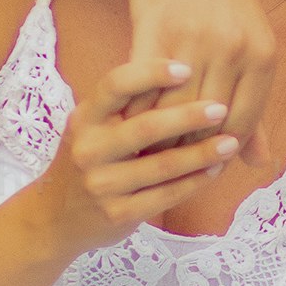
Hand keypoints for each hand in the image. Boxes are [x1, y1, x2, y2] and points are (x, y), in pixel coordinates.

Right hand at [39, 54, 236, 250]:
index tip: (186, 67)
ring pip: (163, 165)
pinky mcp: (118, 214)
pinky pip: (166, 195)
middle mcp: (89, 149)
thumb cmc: (88, 161)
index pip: (116, 85)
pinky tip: (214, 170)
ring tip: (231, 142)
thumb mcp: (92, 128)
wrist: (54, 218)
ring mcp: (102, 184)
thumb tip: (184, 70)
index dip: (151, 72)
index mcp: (84, 119)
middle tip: (221, 107)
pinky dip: (195, 182)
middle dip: (189, 115)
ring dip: (202, 153)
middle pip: (146, 126)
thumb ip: (125, 106)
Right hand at [121, 0, 274, 156]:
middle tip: (162, 167)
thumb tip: (259, 161)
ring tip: (142, 153)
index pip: (242, 124)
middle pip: (207, 122)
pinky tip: (126, 121)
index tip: (198, 166)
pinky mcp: (157, 29)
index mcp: (263, 54)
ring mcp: (195, 38)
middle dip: (184, 150)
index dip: (218, 151)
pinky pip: (145, 85)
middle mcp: (234, 48)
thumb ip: (253, 104)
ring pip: (174, 108)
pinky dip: (135, 108)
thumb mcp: (249, 44)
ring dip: (156, 135)